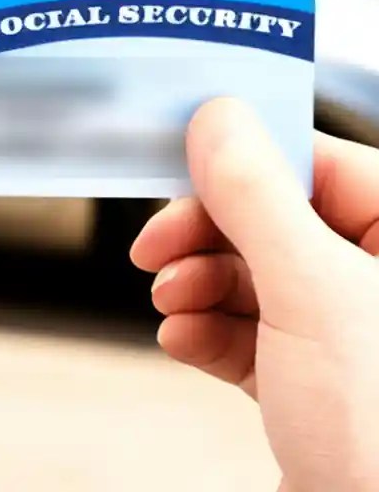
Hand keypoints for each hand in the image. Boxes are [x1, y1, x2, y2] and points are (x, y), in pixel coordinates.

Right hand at [131, 98, 378, 490]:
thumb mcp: (311, 293)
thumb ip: (258, 199)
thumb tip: (217, 119)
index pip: (321, 165)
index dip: (244, 163)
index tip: (177, 162)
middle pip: (274, 222)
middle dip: (206, 237)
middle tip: (154, 248)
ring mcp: (348, 336)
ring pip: (253, 278)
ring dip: (196, 287)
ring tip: (169, 304)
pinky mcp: (314, 383)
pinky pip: (248, 335)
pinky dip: (205, 333)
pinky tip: (181, 340)